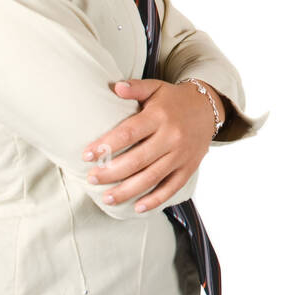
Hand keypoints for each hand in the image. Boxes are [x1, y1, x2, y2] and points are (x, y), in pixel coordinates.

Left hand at [80, 77, 218, 212]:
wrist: (208, 108)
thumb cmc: (174, 100)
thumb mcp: (156, 88)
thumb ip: (136, 88)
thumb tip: (115, 87)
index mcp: (159, 116)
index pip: (129, 133)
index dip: (106, 145)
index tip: (87, 155)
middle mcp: (171, 137)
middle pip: (137, 160)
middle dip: (111, 172)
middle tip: (92, 178)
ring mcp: (181, 155)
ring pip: (152, 178)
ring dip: (128, 191)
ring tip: (107, 198)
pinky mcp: (188, 168)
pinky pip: (171, 187)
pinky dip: (155, 200)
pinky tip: (137, 208)